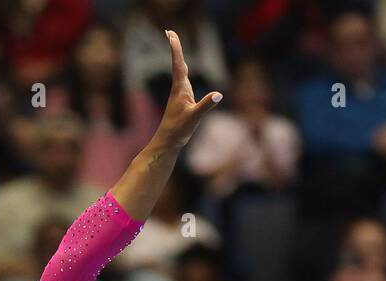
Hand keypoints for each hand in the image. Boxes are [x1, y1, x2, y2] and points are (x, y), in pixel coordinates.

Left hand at [154, 31, 221, 150]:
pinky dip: (182, 69)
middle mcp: (178, 89)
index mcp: (180, 89)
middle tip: (169, 32)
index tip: (170, 34)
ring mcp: (180, 94)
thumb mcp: (194, 117)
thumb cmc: (178, 130)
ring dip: (178, 56)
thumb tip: (218, 95)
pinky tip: (183, 70)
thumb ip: (205, 105)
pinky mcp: (182, 100)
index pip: (179, 64)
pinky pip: (183, 80)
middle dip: (176, 47)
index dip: (176, 48)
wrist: (166, 143)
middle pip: (178, 63)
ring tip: (174, 43)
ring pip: (180, 70)